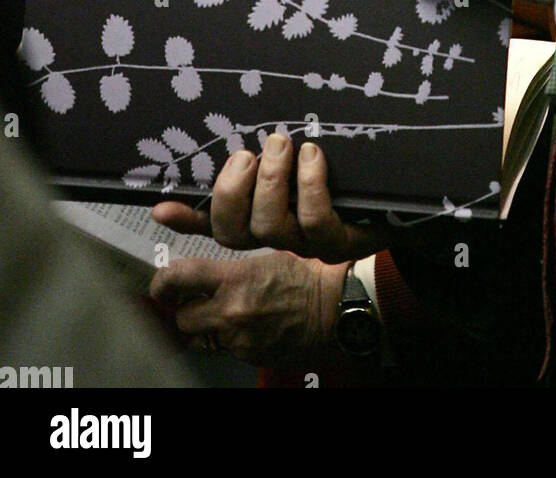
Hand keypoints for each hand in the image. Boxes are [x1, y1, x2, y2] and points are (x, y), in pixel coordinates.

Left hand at [149, 251, 345, 367]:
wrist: (333, 307)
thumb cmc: (304, 276)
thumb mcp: (262, 257)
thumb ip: (225, 269)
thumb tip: (194, 275)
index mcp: (235, 280)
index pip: (178, 279)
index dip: (162, 283)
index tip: (162, 285)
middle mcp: (232, 313)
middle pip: (182, 318)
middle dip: (184, 309)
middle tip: (192, 300)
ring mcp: (239, 340)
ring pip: (199, 339)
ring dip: (202, 327)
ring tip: (218, 314)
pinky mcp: (249, 358)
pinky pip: (223, 350)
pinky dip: (226, 339)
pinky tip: (245, 325)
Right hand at [151, 138, 383, 260]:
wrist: (403, 199)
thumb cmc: (341, 172)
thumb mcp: (299, 161)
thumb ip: (260, 160)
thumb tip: (223, 146)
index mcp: (261, 218)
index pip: (213, 224)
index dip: (188, 217)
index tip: (161, 205)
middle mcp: (278, 237)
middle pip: (233, 232)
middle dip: (234, 188)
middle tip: (251, 152)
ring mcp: (307, 244)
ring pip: (270, 227)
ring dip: (273, 179)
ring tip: (284, 143)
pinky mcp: (341, 243)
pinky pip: (315, 222)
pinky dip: (310, 184)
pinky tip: (314, 155)